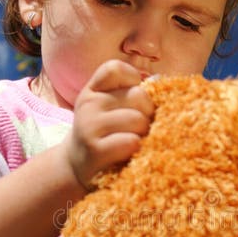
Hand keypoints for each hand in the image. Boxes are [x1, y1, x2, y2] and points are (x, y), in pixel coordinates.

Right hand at [67, 60, 154, 190]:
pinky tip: (129, 154)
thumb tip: (160, 82)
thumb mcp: (108, 108)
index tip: (131, 101)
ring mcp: (89, 126)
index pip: (116, 69)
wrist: (76, 167)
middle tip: (138, 128)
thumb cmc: (104, 135)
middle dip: (147, 113)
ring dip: (144, 134)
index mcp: (93, 90)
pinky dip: (137, 149)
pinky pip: (132, 141)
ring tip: (134, 142)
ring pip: (138, 119)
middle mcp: (89, 104)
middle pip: (138, 95)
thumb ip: (129, 93)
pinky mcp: (95, 150)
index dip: (133, 81)